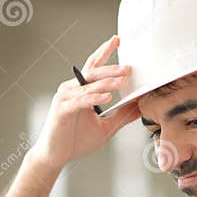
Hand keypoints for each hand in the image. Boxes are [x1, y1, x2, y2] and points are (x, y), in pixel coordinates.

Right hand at [29, 35, 140, 169]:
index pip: (94, 66)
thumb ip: (121, 115)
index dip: (104, 52)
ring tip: (122, 80)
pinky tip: (107, 98)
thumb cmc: (76, 140)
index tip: (117, 40)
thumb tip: (140, 106)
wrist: (55, 156)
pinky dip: (94, 99)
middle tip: (128, 67)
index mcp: (80, 90)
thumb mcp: (106, 127)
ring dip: (106, 83)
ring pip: (88, 86)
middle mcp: (71, 90)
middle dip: (111, 68)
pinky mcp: (62, 110)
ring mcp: (65, 99)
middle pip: (92, 73)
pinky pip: (81, 101)